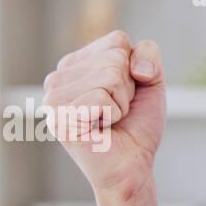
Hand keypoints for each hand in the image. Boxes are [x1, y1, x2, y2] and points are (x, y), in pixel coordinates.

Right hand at [42, 30, 165, 197]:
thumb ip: (149, 54)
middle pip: (115, 57)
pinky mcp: (59, 115)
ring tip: (108, 121)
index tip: (124, 95)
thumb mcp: (151, 83)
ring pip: (109, 75)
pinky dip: (113, 114)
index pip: (117, 40)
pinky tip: (101, 129)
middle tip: (117, 112)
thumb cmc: (137, 126)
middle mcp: (59, 76)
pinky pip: (101, 96)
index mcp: (76, 64)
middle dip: (128, 88)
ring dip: (121, 102)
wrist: (133, 165)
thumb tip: (136, 66)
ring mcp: (54, 96)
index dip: (134, 70)